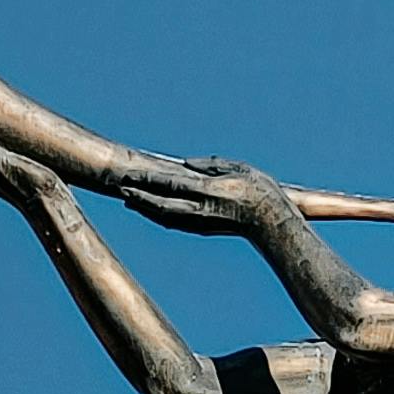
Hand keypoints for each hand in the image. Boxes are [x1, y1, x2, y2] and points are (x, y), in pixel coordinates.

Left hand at [116, 152, 289, 238]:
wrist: (273, 224)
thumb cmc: (260, 191)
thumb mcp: (238, 168)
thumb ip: (210, 164)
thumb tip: (187, 165)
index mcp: (207, 192)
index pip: (169, 185)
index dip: (147, 181)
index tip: (130, 175)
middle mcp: (200, 210)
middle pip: (160, 205)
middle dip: (138, 197)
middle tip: (120, 188)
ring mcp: (200, 223)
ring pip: (165, 217)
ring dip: (145, 209)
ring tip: (129, 200)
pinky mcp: (203, 229)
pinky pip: (175, 222)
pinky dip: (159, 216)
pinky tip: (151, 212)